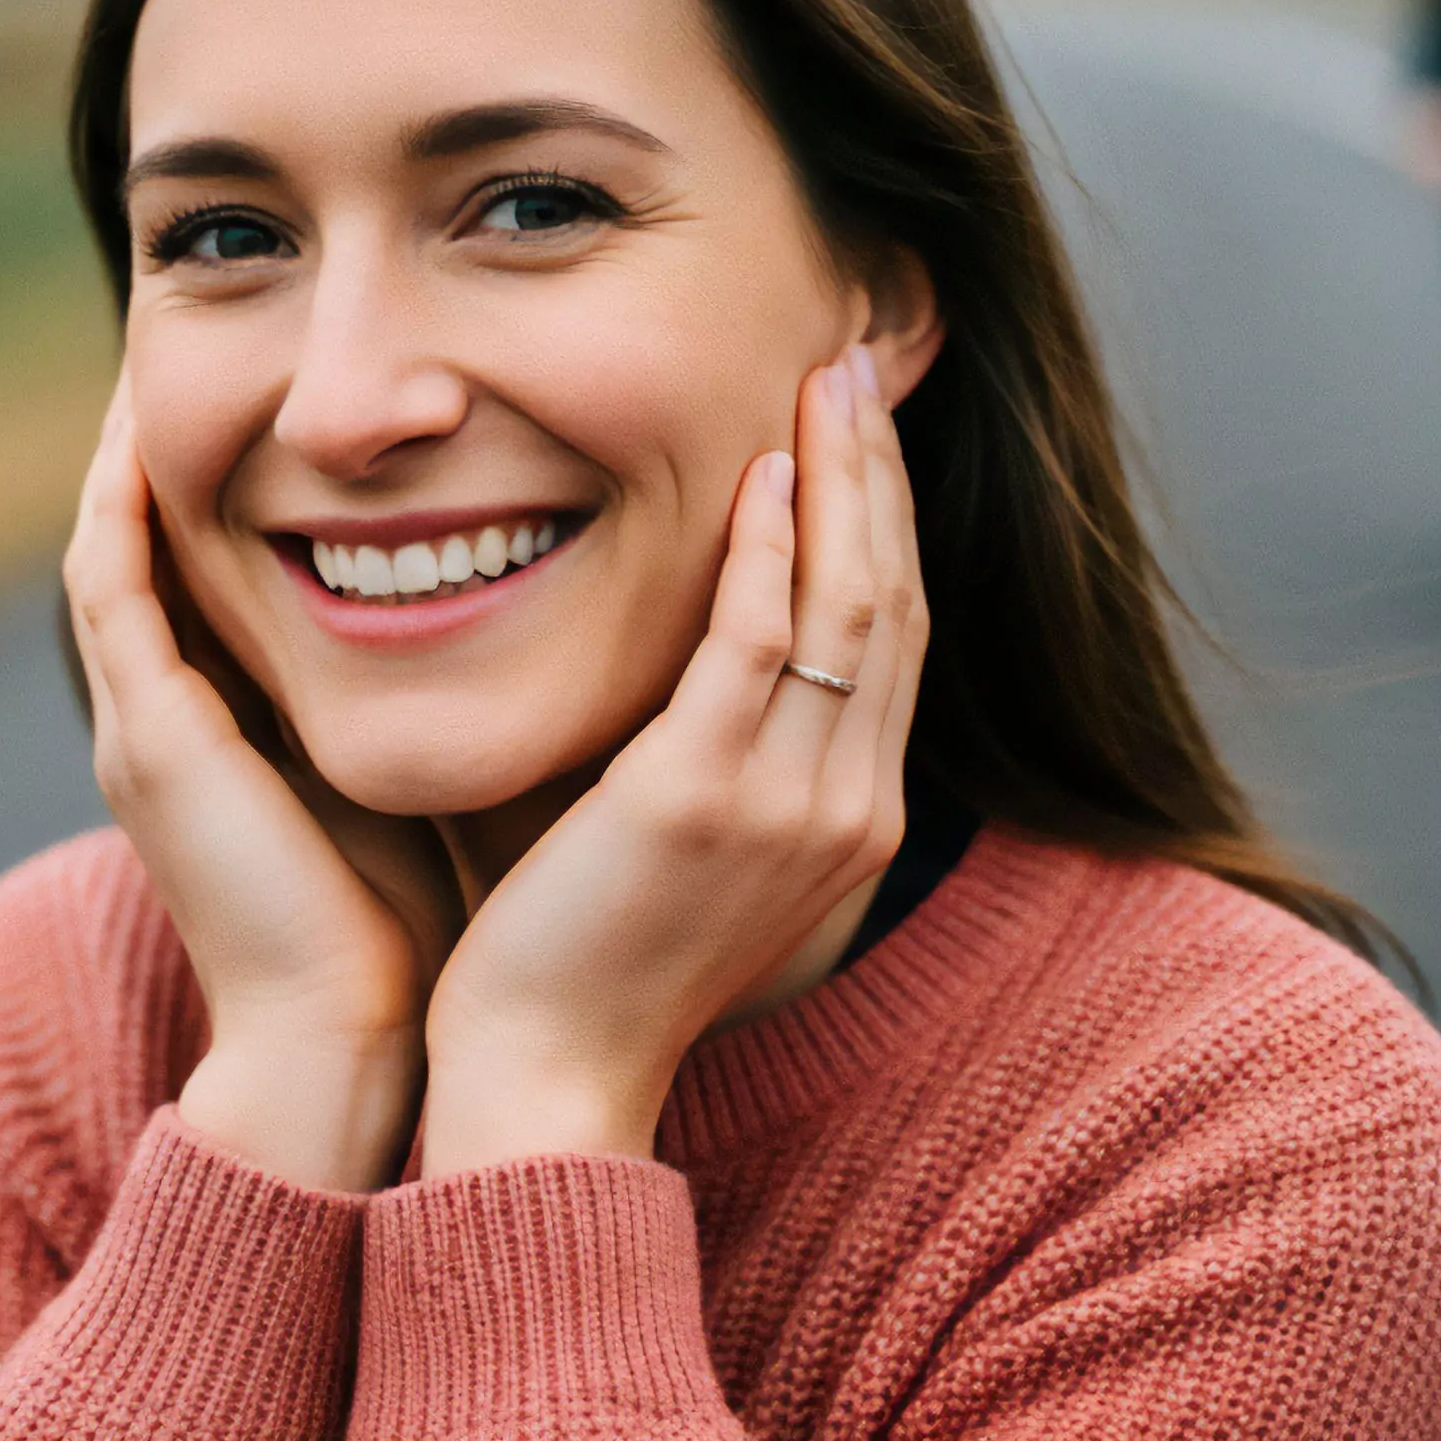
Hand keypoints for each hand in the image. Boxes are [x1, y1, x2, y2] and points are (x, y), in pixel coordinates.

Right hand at [62, 377, 459, 1189]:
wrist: (343, 1041)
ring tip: (151, 354)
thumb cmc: (399, 926)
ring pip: (107, 550)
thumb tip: (500, 610)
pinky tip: (140, 434)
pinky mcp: (152, 739)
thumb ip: (412, 695)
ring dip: (122, 452)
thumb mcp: (396, 769)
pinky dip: (118, 508)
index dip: (209, 480)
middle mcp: (157, 720)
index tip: (257, 395)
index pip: (191, 572)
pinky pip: (111, 592)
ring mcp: (141, 728)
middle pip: (132, 544)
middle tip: (189, 342)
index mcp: (211, 732)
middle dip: (153, 444)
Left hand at [416, 346, 927, 1175]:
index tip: (858, 426)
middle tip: (852, 365)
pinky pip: (761, 644)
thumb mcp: (678, 835)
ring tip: (821, 382)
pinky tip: (759, 472)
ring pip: (845, 605)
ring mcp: (789, 803)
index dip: (882, 521)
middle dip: (877, 473)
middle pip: (889, 601)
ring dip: (838, 480)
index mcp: (851, 819)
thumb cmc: (582, 955)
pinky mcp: (704, 795)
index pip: (891, 636)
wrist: (549, 1075)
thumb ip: (699, 737)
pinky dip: (768, 549)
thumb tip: (669, 627)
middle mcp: (847, 807)